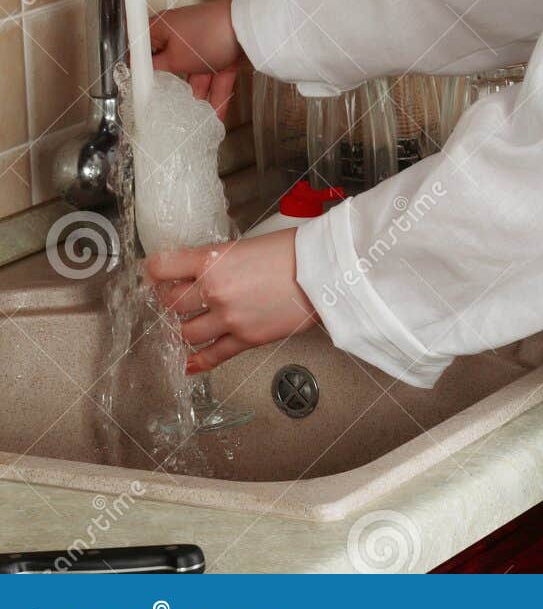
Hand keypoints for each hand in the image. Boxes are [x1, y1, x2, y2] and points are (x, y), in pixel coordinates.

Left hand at [143, 229, 320, 373]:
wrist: (324, 272)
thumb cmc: (294, 250)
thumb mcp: (247, 244)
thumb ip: (221, 260)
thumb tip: (205, 271)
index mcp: (212, 260)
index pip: (163, 267)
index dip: (152, 270)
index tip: (152, 273)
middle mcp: (215, 291)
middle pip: (170, 303)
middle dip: (167, 300)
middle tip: (170, 298)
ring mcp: (229, 319)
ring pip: (186, 333)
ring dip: (180, 330)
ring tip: (182, 325)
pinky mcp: (246, 339)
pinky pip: (213, 356)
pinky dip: (197, 363)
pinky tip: (188, 364)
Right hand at [150, 0, 241, 117]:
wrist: (248, 27)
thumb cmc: (209, 32)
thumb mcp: (174, 58)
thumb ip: (156, 69)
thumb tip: (142, 76)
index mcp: (163, 28)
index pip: (143, 50)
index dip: (140, 70)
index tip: (139, 91)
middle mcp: (182, 36)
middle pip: (171, 68)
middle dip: (170, 90)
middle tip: (165, 110)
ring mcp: (204, 46)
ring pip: (195, 78)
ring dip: (195, 99)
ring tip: (190, 120)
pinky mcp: (223, 55)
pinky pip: (215, 81)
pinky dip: (215, 98)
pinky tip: (213, 118)